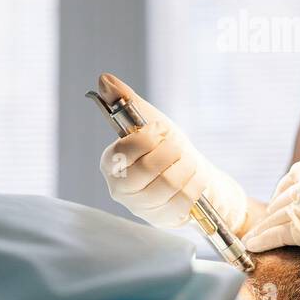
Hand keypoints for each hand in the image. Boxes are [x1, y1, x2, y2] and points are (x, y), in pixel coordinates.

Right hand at [97, 73, 247, 232]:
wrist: (194, 172)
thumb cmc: (169, 146)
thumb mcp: (151, 121)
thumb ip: (126, 102)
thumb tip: (104, 79)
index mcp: (111, 161)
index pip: (124, 150)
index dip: (149, 139)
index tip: (162, 131)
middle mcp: (119, 187)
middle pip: (147, 170)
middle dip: (171, 153)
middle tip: (177, 147)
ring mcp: (139, 207)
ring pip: (169, 185)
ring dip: (187, 167)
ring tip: (188, 162)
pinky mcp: (160, 219)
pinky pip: (183, 202)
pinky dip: (195, 185)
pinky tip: (194, 179)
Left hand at [245, 136, 299, 287]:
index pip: (287, 182)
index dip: (281, 197)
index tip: (278, 207)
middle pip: (279, 201)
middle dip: (269, 215)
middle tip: (261, 226)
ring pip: (276, 219)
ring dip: (261, 230)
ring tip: (249, 240)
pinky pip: (277, 235)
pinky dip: (261, 241)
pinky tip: (251, 247)